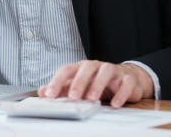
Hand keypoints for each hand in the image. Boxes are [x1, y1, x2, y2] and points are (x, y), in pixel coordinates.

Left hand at [38, 61, 153, 107]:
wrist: (126, 78)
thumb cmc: (98, 81)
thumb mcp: (78, 85)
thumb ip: (61, 88)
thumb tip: (42, 91)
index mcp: (81, 67)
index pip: (66, 69)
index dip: (57, 81)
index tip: (50, 95)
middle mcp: (96, 66)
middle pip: (86, 68)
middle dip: (78, 82)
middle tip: (73, 97)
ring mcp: (113, 70)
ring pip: (106, 72)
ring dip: (98, 85)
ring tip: (92, 99)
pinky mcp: (128, 79)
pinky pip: (125, 83)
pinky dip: (121, 93)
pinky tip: (115, 104)